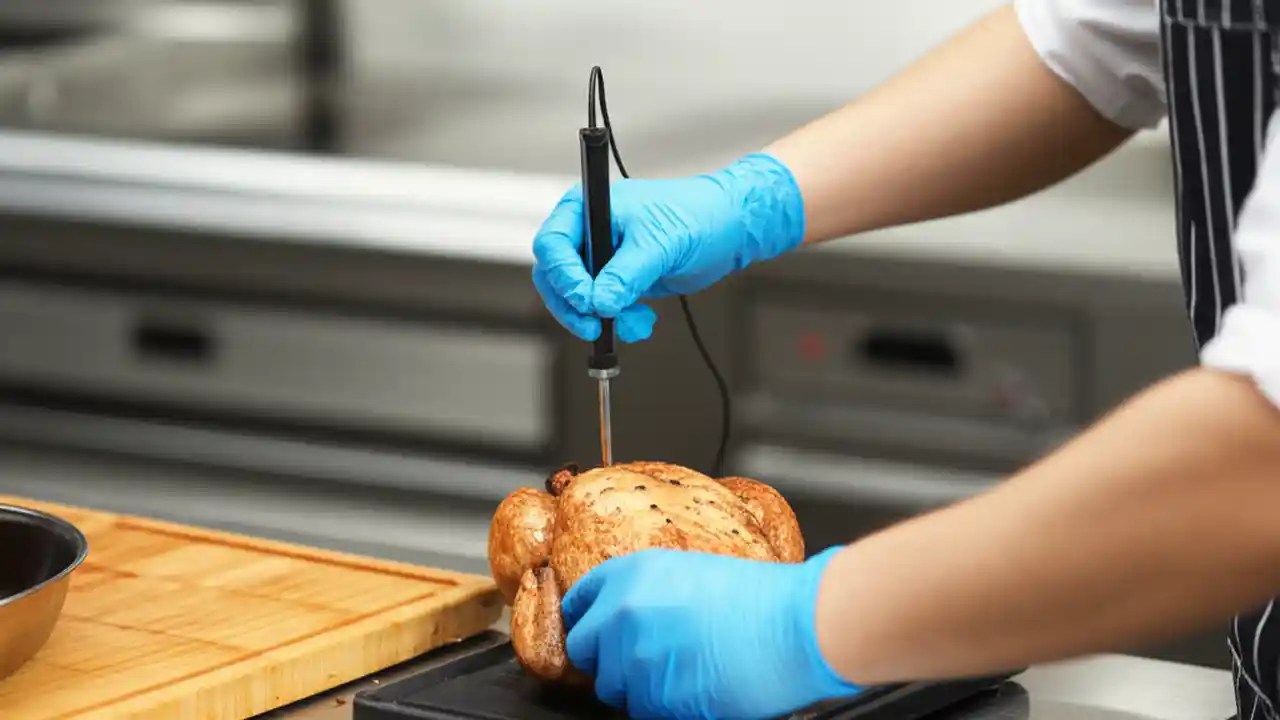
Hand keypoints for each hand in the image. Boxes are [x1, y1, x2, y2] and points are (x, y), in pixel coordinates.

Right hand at [531, 153, 805, 341]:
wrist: (729, 229)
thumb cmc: (698, 215)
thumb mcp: (659, 244)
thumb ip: (625, 275)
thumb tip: (599, 303)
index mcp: (590, 207)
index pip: (554, 245)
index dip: (564, 277)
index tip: (587, 300)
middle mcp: (589, 231)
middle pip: (556, 276)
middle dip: (575, 305)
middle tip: (595, 325)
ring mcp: (602, 257)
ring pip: (576, 298)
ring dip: (600, 318)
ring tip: (634, 322)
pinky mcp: (618, 279)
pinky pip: (601, 308)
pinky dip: (618, 321)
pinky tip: (642, 321)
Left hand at [561, 547, 859, 719]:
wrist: (794, 625)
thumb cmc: (757, 598)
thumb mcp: (688, 573)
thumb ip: (645, 594)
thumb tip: (623, 620)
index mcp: (629, 574)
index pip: (578, 604)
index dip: (587, 621)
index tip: (595, 633)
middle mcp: (621, 614)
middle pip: (586, 651)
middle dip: (609, 658)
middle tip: (646, 659)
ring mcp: (634, 659)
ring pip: (615, 689)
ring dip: (639, 687)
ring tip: (682, 672)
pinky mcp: (654, 699)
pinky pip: (644, 711)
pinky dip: (663, 707)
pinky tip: (694, 688)